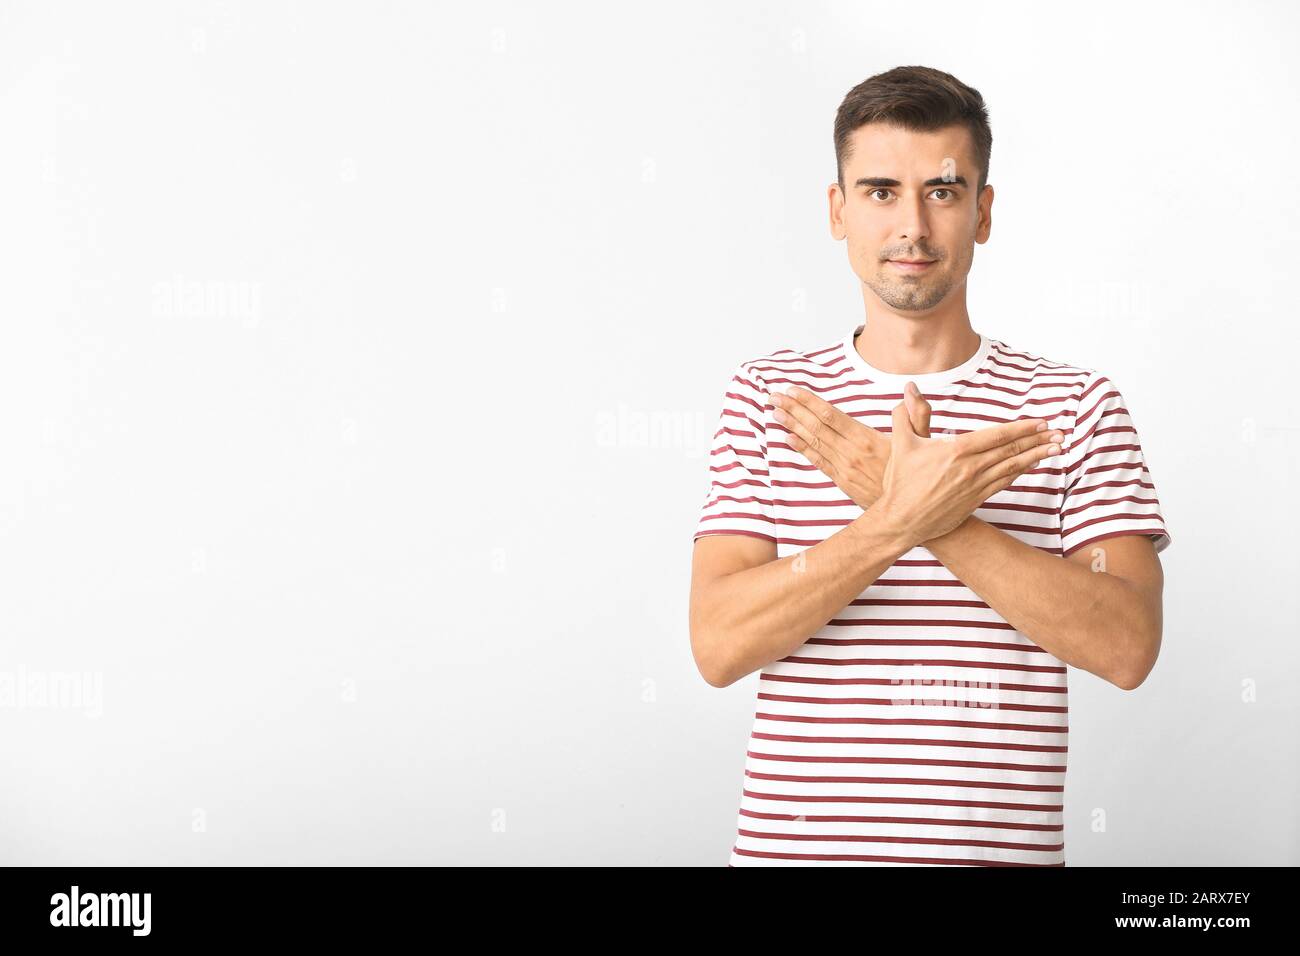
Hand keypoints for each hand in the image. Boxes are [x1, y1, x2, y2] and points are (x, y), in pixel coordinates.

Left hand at [769, 382, 932, 508]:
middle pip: (816, 427)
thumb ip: (917, 413)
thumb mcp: (923, 440)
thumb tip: (911, 388)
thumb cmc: (919, 474)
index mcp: (867, 439)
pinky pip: (819, 462)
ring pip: (814, 443)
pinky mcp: (843, 481)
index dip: (809, 402)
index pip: (830, 415)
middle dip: (793, 409)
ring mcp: (845, 469)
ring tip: (775, 412)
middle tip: (773, 397)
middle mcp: (852, 453)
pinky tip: (789, 438)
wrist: (912, 512)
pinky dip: (803, 449)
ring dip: (792, 426)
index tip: (791, 390)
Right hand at [876, 401, 1062, 547]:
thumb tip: (909, 388)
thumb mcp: (901, 443)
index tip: (1041, 422)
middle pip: (1011, 450)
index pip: (998, 435)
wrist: (901, 521)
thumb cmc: (900, 482)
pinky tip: (1030, 466)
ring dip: (1036, 456)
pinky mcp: (975, 501)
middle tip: (1060, 433)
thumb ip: (908, 414)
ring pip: (1012, 467)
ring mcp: (975, 486)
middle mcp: (971, 468)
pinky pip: (1004, 483)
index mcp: (956, 450)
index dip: (1022, 428)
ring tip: (1056, 448)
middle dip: (1038, 440)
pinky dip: (1020, 473)